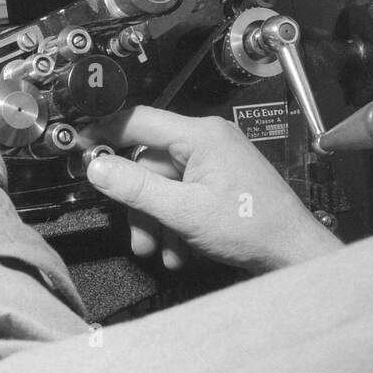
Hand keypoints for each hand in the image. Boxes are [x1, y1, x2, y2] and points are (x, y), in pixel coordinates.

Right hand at [85, 106, 340, 274]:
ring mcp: (215, 161)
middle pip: (150, 164)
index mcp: (200, 134)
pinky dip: (176, 224)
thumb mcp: (183, 211)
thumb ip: (136, 187)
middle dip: (140, 205)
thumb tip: (97, 165)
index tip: (80, 146)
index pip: (138, 120)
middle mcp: (208, 140)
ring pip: (165, 186)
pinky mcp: (220, 181)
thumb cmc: (251, 227)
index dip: (104, 132)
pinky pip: (183, 196)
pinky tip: (180, 251)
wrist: (292, 252)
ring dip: (157, 221)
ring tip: (161, 252)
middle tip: (137, 237)